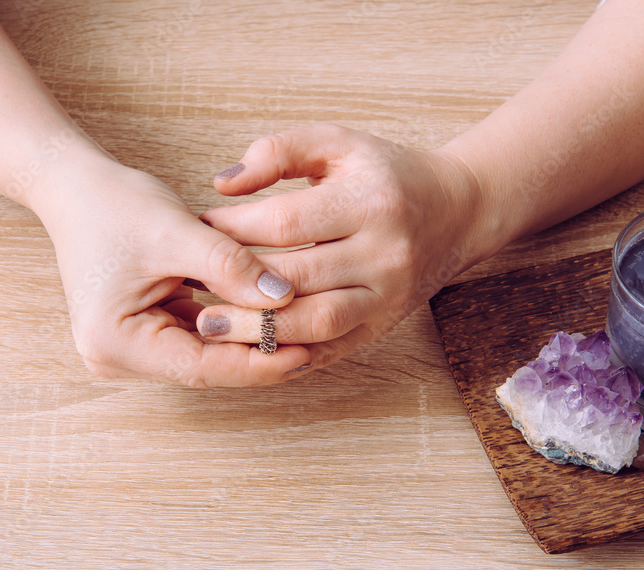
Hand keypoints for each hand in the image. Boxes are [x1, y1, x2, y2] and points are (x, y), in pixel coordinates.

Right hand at [34, 156, 310, 385]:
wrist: (75, 186)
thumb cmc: (115, 204)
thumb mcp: (179, 232)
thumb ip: (233, 268)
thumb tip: (287, 298)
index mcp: (114, 342)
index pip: (201, 368)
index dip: (256, 363)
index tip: (305, 352)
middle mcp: (116, 357)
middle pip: (205, 367)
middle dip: (259, 354)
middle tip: (318, 343)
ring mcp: (129, 349)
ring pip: (206, 355)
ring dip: (250, 341)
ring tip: (305, 331)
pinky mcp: (144, 334)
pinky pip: (199, 338)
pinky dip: (233, 326)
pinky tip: (273, 316)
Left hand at [197, 124, 498, 372]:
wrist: (456, 212)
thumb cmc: (386, 173)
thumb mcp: (339, 144)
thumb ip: (279, 152)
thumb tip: (222, 184)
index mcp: (371, 202)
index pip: (287, 222)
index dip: (234, 228)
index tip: (197, 228)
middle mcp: (384, 253)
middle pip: (297, 277)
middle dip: (235, 284)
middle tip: (187, 287)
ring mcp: (387, 295)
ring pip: (316, 322)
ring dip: (258, 329)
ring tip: (210, 326)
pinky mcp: (384, 325)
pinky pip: (332, 348)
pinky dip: (288, 351)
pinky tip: (250, 346)